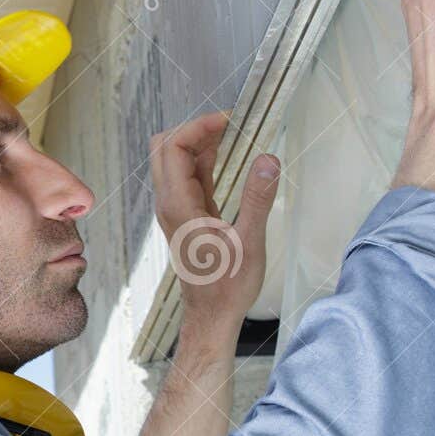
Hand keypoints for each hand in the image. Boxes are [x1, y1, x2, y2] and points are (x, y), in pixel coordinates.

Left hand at [148, 110, 279, 329]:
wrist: (212, 315)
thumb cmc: (227, 287)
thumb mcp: (250, 243)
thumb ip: (258, 199)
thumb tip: (268, 160)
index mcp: (178, 206)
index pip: (172, 148)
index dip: (197, 126)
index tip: (228, 120)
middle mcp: (170, 204)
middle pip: (166, 148)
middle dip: (194, 129)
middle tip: (228, 124)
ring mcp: (175, 209)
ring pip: (176, 161)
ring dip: (199, 143)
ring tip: (233, 133)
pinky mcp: (186, 215)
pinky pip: (189, 177)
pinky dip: (204, 161)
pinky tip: (227, 156)